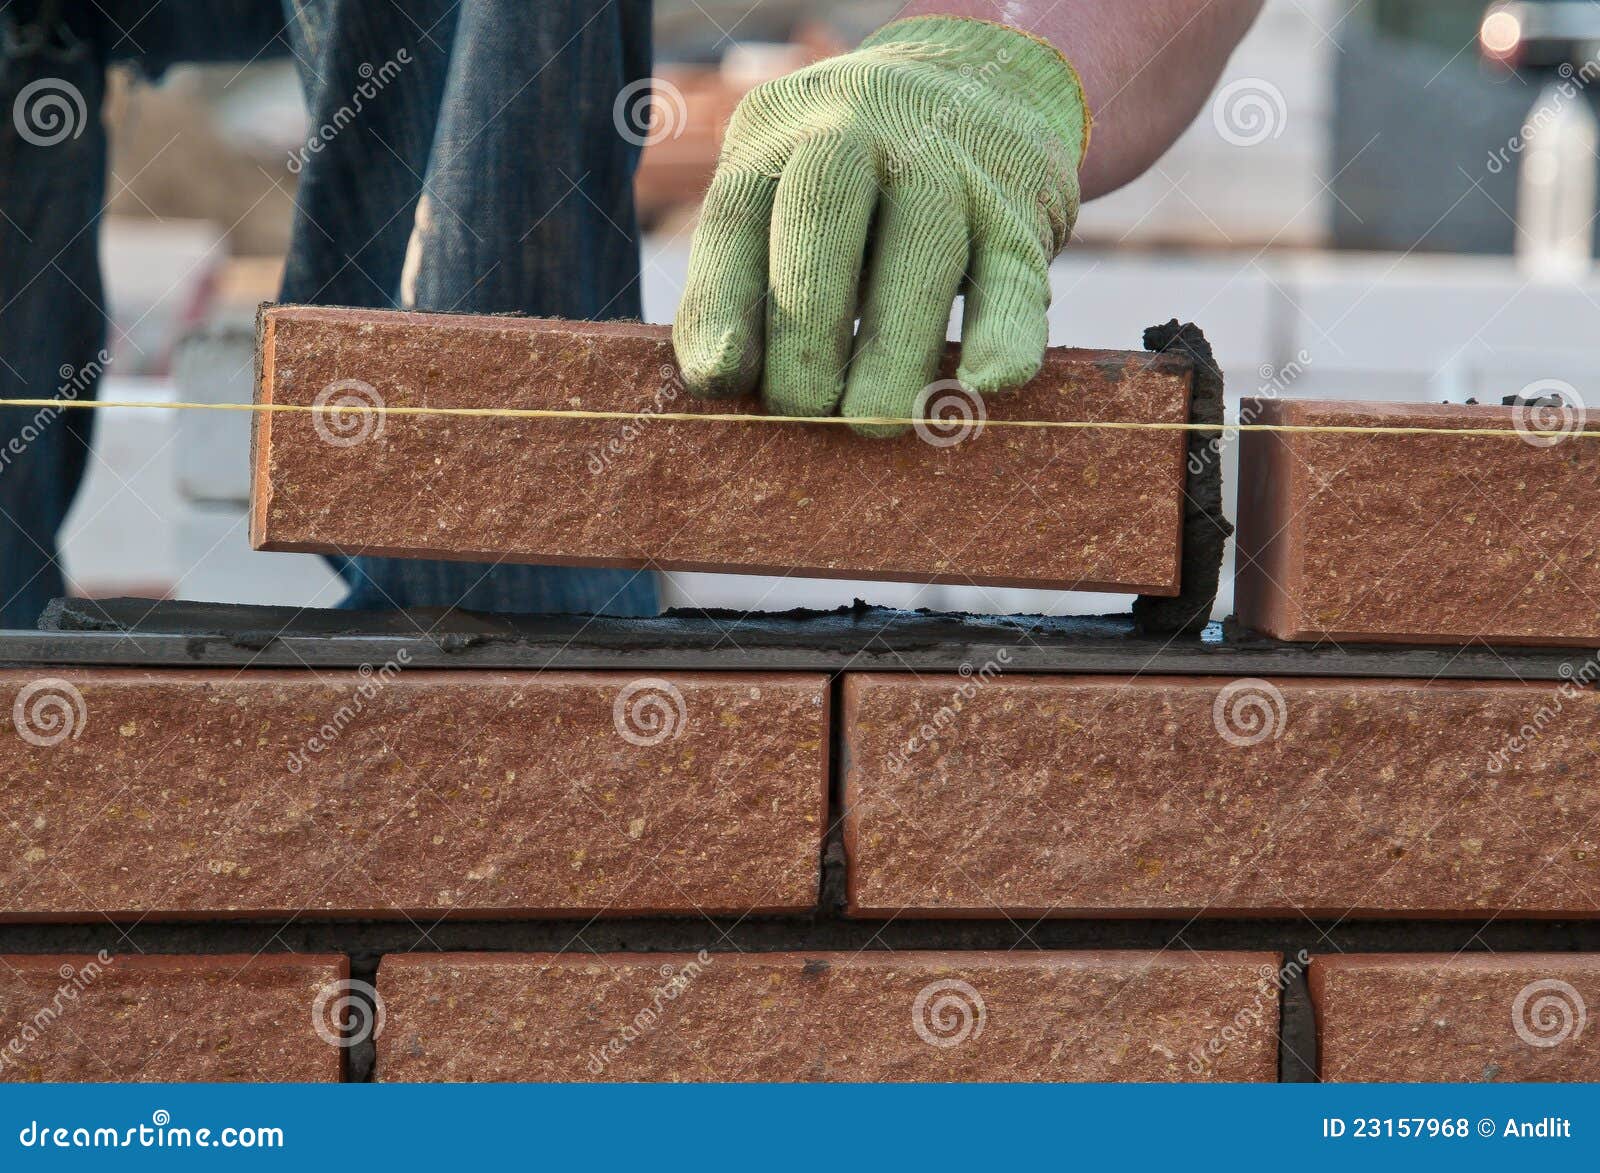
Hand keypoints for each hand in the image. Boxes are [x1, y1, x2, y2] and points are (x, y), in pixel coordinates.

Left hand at [671, 15, 1089, 435]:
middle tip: (802, 412)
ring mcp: (950, 165)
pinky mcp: (1021, 212)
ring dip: (894, 351)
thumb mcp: (778, 197)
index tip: (722, 379)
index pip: (734, 215)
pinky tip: (982, 385)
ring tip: (874, 421)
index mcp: (778, 136)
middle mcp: (861, 129)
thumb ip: (741, 279)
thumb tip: (720, 379)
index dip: (722, 303)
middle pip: (822, 214)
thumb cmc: (851, 188)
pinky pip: (1014, 280)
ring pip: (921, 250)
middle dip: (806, 330)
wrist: (984, 84)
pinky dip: (1002, 337)